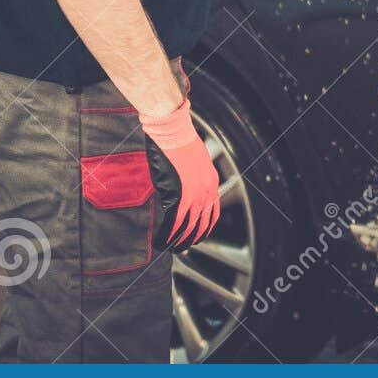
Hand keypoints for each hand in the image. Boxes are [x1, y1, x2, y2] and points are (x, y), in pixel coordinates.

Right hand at [139, 96, 220, 249]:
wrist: (173, 130)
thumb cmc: (178, 140)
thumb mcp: (192, 161)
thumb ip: (189, 178)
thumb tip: (180, 189)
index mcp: (211, 181)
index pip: (213, 212)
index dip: (205, 227)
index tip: (198, 235)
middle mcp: (208, 189)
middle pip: (203, 223)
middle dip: (192, 238)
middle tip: (182, 247)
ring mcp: (196, 193)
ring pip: (190, 225)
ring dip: (180, 240)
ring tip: (171, 248)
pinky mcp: (182, 193)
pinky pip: (177, 220)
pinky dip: (170, 232)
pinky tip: (164, 239)